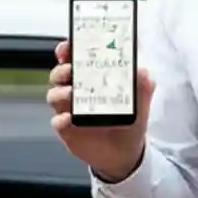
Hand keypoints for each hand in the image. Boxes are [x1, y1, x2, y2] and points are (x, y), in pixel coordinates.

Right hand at [46, 39, 154, 180]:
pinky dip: (61, 119)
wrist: (126, 151)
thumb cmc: (130, 119)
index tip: (68, 46)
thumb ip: (143, 82)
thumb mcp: (141, 99)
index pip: (74, 58)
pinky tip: (69, 119)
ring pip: (54, 95)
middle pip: (59, 74)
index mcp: (91, 77)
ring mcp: (69, 110)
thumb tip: (142, 70)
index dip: (68, 50)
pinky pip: (57, 122)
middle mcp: (76, 91)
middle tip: (70, 70)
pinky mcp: (67, 129)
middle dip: (62, 69)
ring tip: (72, 93)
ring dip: (60, 92)